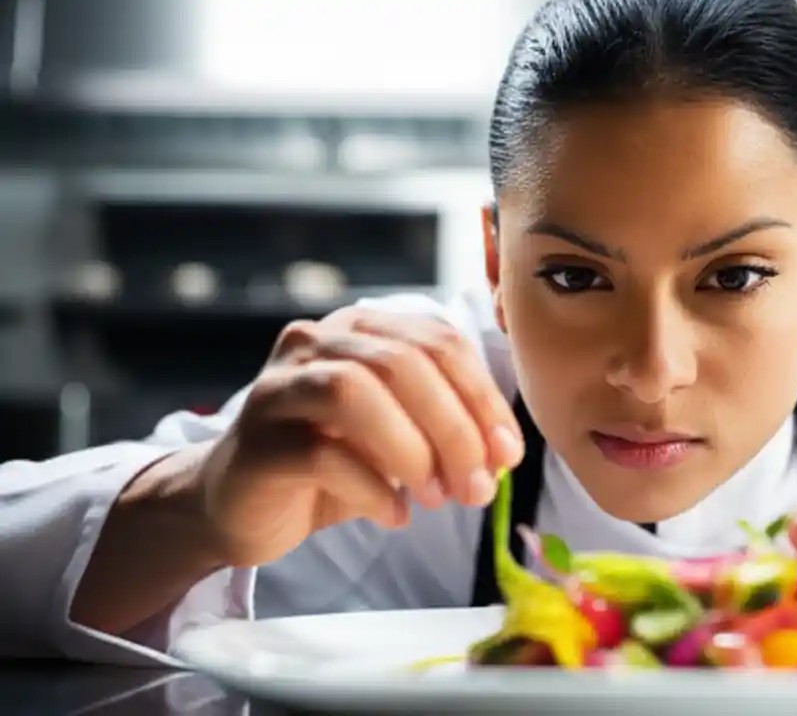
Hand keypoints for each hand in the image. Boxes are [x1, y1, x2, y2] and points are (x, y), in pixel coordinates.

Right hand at [193, 306, 523, 566]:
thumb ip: (446, 426)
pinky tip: (394, 516)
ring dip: (412, 450)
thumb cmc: (331, 464)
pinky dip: (371, 489)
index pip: (438, 342)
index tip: (509, 452)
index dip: (483, 396)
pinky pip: (321, 455)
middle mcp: (315, 341)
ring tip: (438, 497)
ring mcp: (279, 387)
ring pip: (355, 392)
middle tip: (480, 486)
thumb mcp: (398, 434)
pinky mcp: (257, 441)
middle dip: (455, 428)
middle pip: (401, 363)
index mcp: (361, 328)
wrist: (238, 504)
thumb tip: (502, 453)